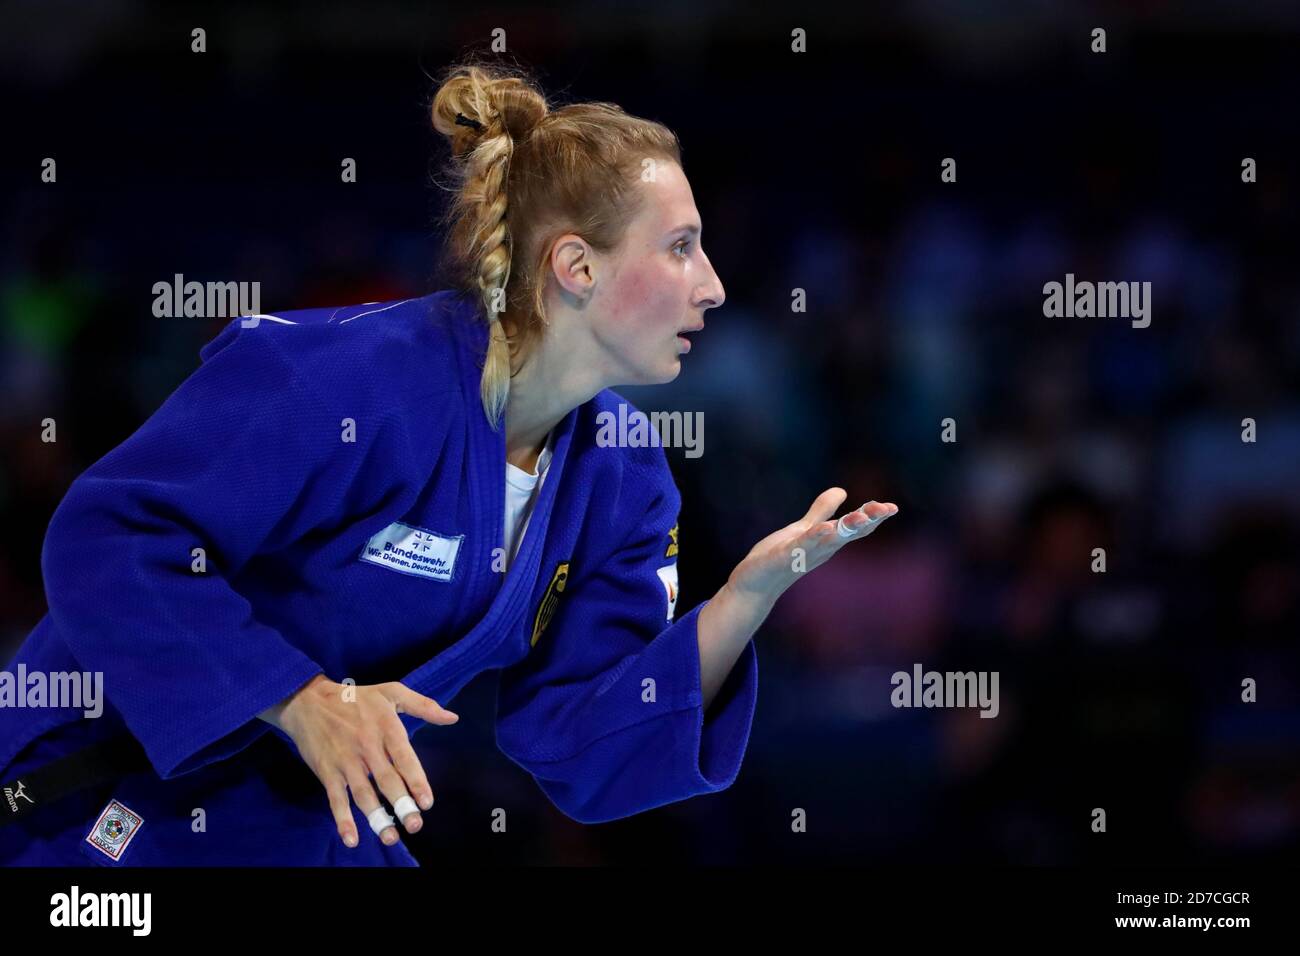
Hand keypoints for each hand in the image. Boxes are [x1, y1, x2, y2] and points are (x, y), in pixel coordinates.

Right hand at [268, 675, 459, 848]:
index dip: (416, 781)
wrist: (308, 701)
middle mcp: (367, 747)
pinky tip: (352, 838)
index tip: (427, 802)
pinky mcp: (327, 772)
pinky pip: (336, 799)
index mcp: (386, 728)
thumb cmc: (356, 699)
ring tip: (390, 837)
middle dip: (401, 804)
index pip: (404, 758)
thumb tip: (452, 718)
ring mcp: (345, 761)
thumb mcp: (391, 692)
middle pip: (386, 780)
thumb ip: (423, 705)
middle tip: (415, 825)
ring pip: (363, 794)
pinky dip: (343, 820)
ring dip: (376, 818)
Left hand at [725, 488, 897, 602]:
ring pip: (827, 540)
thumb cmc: (782, 556)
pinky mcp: (782, 558)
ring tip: (860, 516)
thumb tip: (842, 490)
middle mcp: (820, 549)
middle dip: (866, 520)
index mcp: (827, 541)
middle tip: (887, 509)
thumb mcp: (804, 528)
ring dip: (843, 528)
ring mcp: (802, 555)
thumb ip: (822, 510)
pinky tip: (820, 529)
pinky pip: (798, 548)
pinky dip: (810, 539)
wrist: (756, 584)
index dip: (873, 518)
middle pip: (847, 533)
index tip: (892, 507)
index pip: (854, 528)